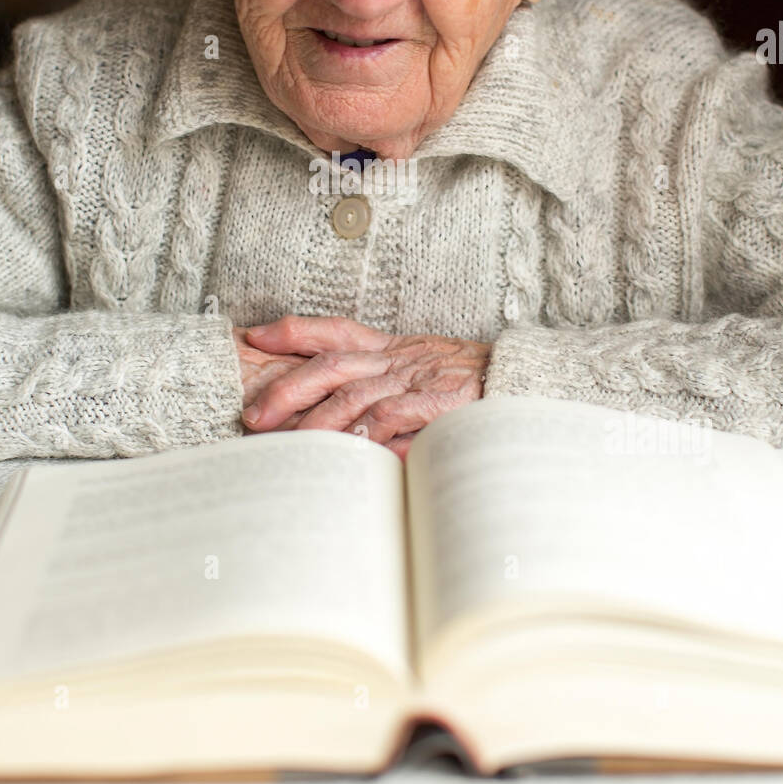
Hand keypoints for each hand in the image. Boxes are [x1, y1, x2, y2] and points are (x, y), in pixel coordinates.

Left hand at [239, 315, 490, 459]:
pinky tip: (347, 452)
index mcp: (392, 348)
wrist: (528, 379)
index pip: (334, 331)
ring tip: (288, 445)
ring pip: (356, 396)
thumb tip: (337, 417)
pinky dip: (369, 435)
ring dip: (317, 422)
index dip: (292, 331)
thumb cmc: (472, 383)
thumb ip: (384, 387)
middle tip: (254, 416)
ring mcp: (420, 379)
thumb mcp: (424, 371)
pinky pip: (398, 418)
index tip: (254, 336)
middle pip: (332, 365)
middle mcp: (399, 359)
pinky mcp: (443, 402)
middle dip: (287, 389)